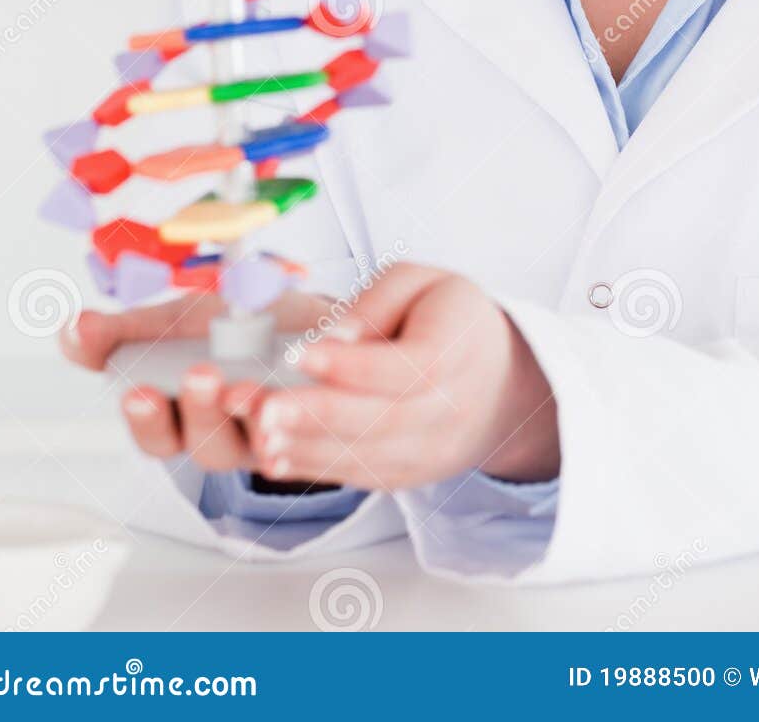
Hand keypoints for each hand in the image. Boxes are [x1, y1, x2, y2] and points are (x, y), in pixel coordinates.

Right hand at [61, 290, 340, 475]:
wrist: (306, 317)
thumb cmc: (232, 323)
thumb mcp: (176, 319)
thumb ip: (125, 331)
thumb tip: (71, 329)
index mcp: (176, 412)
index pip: (152, 431)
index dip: (144, 416)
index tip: (138, 391)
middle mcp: (216, 433)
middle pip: (199, 444)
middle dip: (198, 411)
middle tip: (200, 374)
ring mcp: (262, 434)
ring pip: (247, 444)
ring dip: (243, 415)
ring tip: (244, 386)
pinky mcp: (304, 430)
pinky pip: (298, 435)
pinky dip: (292, 414)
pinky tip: (289, 389)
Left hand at [245, 262, 559, 491]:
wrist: (499, 380)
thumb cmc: (452, 318)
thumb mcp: (422, 281)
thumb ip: (377, 300)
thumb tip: (333, 334)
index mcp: (456, 351)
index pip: (405, 366)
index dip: (350, 364)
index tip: (298, 354)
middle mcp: (448, 409)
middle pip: (382, 419)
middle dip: (317, 415)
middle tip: (264, 407)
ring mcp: (430, 450)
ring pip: (367, 456)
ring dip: (308, 448)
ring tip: (259, 432)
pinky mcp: (409, 474)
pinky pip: (361, 476)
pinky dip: (315, 468)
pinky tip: (276, 455)